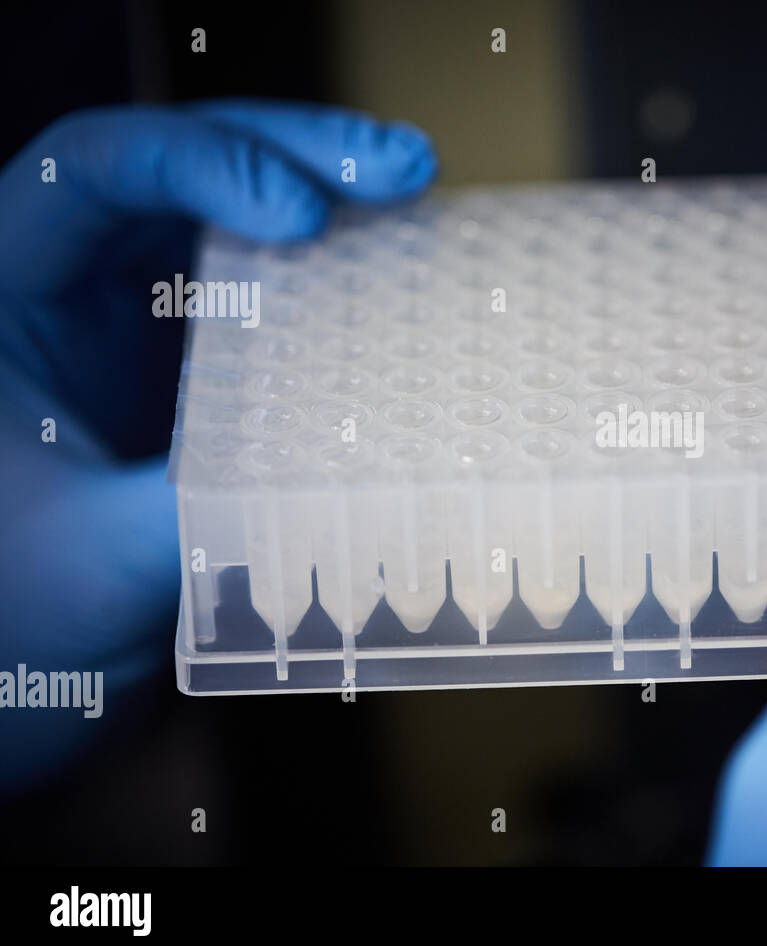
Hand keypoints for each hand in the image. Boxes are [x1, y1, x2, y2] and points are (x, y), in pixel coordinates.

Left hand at [0, 101, 435, 794]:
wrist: (27, 660)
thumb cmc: (21, 612)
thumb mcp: (97, 560)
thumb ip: (199, 513)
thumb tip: (329, 469)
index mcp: (5, 296)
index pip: (92, 171)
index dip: (197, 162)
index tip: (298, 213)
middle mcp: (69, 281)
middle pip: (176, 161)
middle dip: (289, 151)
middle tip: (396, 168)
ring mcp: (134, 312)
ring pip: (227, 206)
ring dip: (323, 188)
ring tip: (413, 184)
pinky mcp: (193, 353)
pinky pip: (264, 277)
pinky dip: (332, 261)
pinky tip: (395, 255)